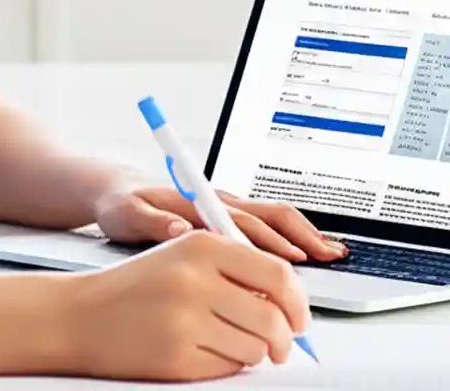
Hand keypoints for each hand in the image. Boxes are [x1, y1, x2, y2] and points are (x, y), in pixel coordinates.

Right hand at [63, 231, 309, 380]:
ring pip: (255, 347)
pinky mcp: (177, 355)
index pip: (277, 274)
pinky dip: (226, 365)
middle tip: (282, 345)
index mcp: (202, 246)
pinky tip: (202, 351)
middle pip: (273, 318)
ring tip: (227, 343)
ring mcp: (185, 318)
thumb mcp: (182, 259)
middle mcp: (195, 279)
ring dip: (253, 352)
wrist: (78, 315)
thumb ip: (234, 270)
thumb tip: (288, 302)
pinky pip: (228, 367)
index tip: (300, 318)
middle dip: (285, 339)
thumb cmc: (134, 288)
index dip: (298, 302)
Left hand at [94, 186, 348, 262]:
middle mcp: (218, 203)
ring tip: (332, 254)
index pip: (244, 222)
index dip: (272, 240)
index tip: (294, 258)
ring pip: (274, 220)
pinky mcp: (225, 219)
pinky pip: (266, 225)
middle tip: (330, 257)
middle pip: (271, 217)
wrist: (116, 190)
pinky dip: (291, 238)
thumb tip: (177, 230)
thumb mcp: (125, 214)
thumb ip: (151, 222)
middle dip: (303, 236)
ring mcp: (225, 210)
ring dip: (303, 235)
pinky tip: (306, 253)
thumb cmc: (121, 203)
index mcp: (199, 203)